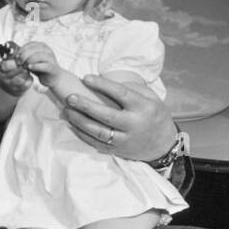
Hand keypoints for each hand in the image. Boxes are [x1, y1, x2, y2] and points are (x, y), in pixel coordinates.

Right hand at [0, 55, 34, 96]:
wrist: (10, 83)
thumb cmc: (12, 69)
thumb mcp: (9, 60)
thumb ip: (12, 55)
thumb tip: (17, 48)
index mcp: (0, 68)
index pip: (5, 65)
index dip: (14, 62)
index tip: (19, 60)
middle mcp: (3, 77)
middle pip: (15, 71)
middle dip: (23, 66)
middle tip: (26, 64)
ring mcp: (11, 85)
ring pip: (21, 79)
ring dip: (26, 73)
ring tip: (27, 70)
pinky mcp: (19, 89)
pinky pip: (27, 84)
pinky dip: (29, 79)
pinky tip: (28, 76)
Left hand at [15, 41, 60, 86]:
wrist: (53, 77)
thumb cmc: (40, 67)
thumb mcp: (32, 59)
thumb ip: (25, 56)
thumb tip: (13, 55)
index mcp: (42, 46)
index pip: (30, 44)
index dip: (21, 50)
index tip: (16, 57)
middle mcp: (47, 50)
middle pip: (33, 49)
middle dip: (23, 56)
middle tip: (18, 63)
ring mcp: (51, 58)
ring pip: (37, 56)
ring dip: (28, 61)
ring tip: (24, 66)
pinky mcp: (52, 67)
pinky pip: (43, 65)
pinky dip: (35, 66)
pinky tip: (30, 68)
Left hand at [61, 73, 175, 159]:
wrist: (163, 145)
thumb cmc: (152, 115)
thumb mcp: (150, 98)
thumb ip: (132, 89)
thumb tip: (106, 82)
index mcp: (144, 107)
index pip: (121, 94)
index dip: (103, 85)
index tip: (86, 78)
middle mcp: (134, 124)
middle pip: (106, 115)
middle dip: (86, 106)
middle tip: (69, 97)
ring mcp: (125, 140)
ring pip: (99, 131)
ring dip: (79, 121)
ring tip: (66, 110)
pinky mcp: (117, 150)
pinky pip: (96, 143)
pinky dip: (82, 134)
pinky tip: (72, 124)